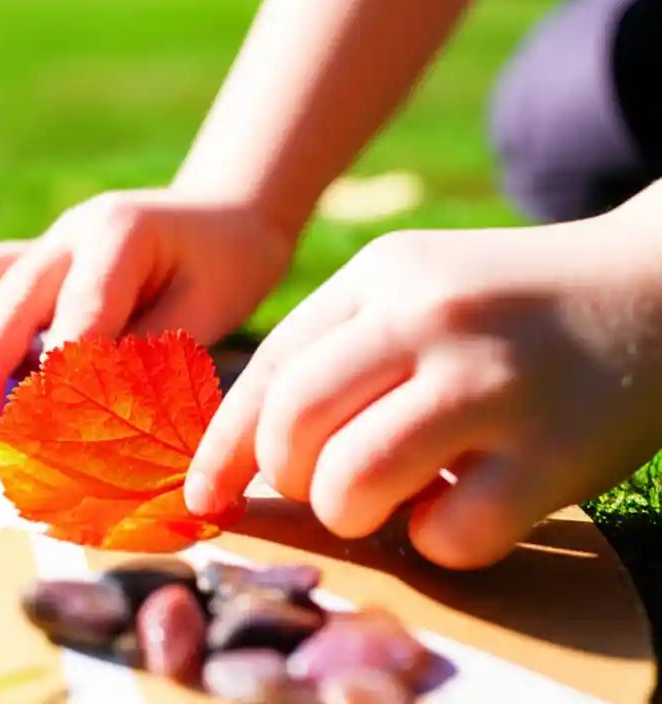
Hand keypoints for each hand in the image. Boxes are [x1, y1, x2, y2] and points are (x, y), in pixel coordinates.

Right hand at [0, 188, 297, 446]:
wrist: (221, 214)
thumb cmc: (224, 265)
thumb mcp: (208, 310)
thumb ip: (146, 357)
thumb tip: (90, 417)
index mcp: (119, 232)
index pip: (79, 312)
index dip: (59, 376)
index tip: (42, 433)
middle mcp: (69, 231)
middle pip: (8, 301)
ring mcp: (43, 242)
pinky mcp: (28, 261)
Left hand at [184, 215, 661, 568]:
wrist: (659, 285)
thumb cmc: (514, 306)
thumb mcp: (417, 284)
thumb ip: (339, 345)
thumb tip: (252, 449)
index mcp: (382, 277)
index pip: (268, 371)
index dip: (222, 446)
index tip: (202, 496)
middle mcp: (428, 319)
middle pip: (292, 426)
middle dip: (286, 478)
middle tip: (325, 484)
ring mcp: (491, 382)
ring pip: (351, 482)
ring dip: (351, 512)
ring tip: (392, 498)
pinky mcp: (552, 452)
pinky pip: (449, 533)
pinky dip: (440, 540)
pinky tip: (466, 506)